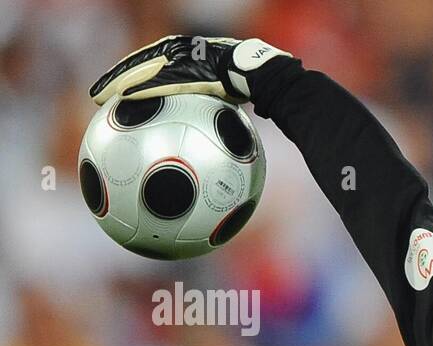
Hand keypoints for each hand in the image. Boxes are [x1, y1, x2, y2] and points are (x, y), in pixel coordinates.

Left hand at [89, 35, 290, 105]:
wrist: (252, 70)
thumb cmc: (243, 80)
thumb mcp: (223, 86)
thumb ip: (209, 98)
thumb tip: (212, 126)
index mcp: (181, 52)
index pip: (149, 62)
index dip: (130, 73)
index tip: (117, 87)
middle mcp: (173, 52)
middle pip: (136, 65)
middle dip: (115, 78)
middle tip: (98, 93)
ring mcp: (174, 61)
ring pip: (138, 73)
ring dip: (116, 85)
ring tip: (100, 97)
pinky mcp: (179, 74)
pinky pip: (153, 84)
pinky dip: (136, 92)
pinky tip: (121, 100)